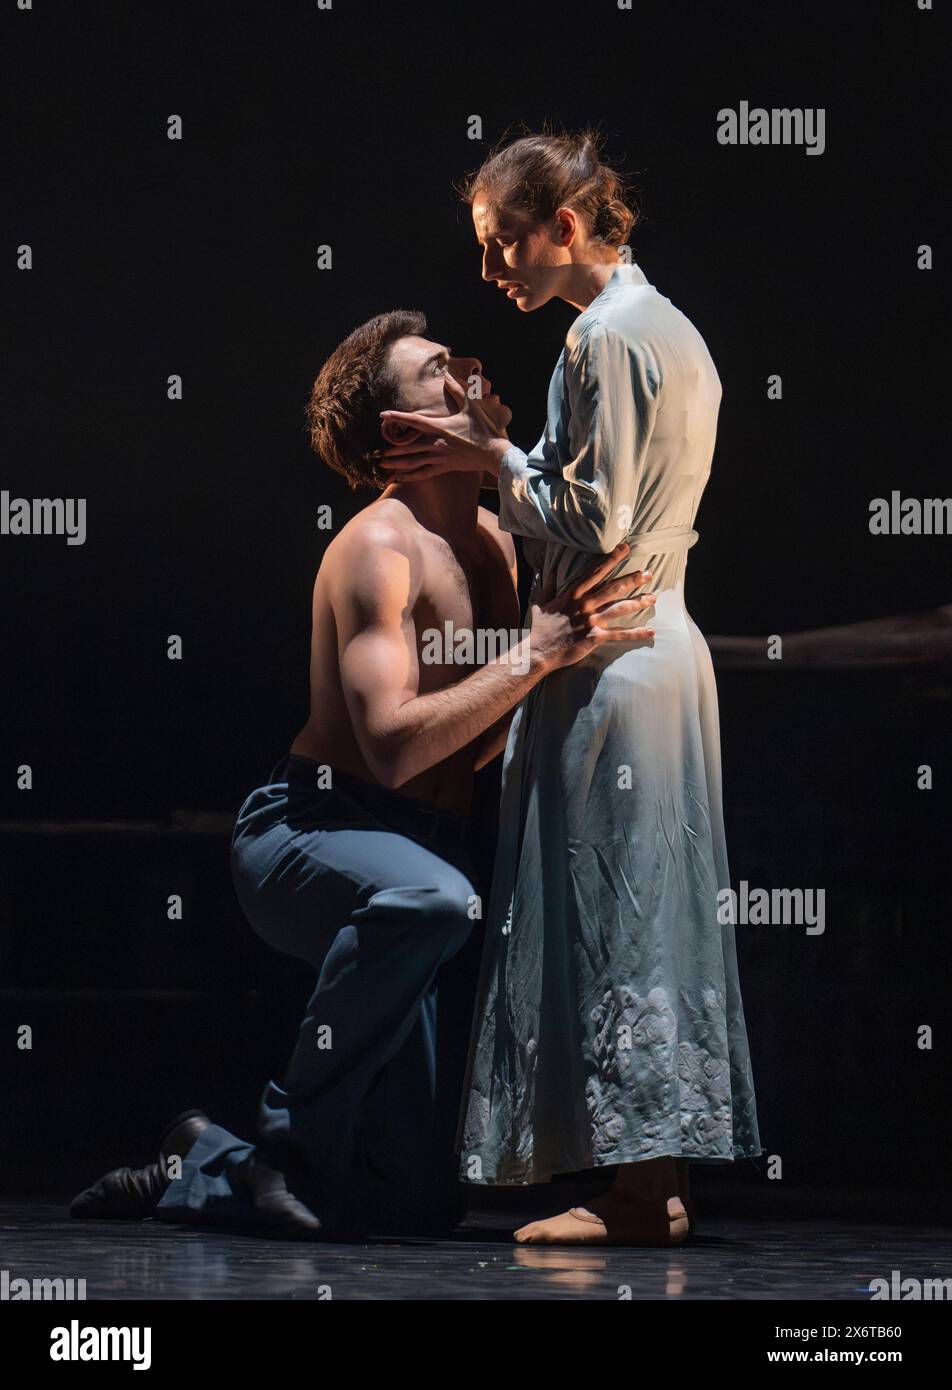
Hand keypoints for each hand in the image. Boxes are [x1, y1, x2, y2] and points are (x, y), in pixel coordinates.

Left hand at [379, 372, 511, 483]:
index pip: (414, 420)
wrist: (494, 453)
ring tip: (382, 464)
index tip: (383, 415)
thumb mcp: (470, 406)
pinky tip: (399, 478)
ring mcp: (439, 457)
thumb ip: (457, 390)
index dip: (397, 417)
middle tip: (377, 452)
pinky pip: (423, 474)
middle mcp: (436, 443)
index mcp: (440, 427)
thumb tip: (447, 375)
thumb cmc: (483, 429)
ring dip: (396, 464)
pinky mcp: (444, 467)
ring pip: (412, 463)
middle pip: (407, 447)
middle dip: (391, 450)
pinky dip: (409, 477)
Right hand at [527, 543, 655, 669]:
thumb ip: (548, 586)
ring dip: (638, 602)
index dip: (612, 559)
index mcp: (573, 594)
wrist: (538, 652)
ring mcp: (591, 621)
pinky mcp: (595, 637)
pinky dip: (637, 633)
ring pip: (620, 609)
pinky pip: (620, 634)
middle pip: (614, 588)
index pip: (596, 572)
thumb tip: (548, 572)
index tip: (626, 548)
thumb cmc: (539, 628)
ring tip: (653, 598)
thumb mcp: (540, 603)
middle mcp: (584, 605)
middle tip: (648, 574)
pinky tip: (651, 631)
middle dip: (633, 580)